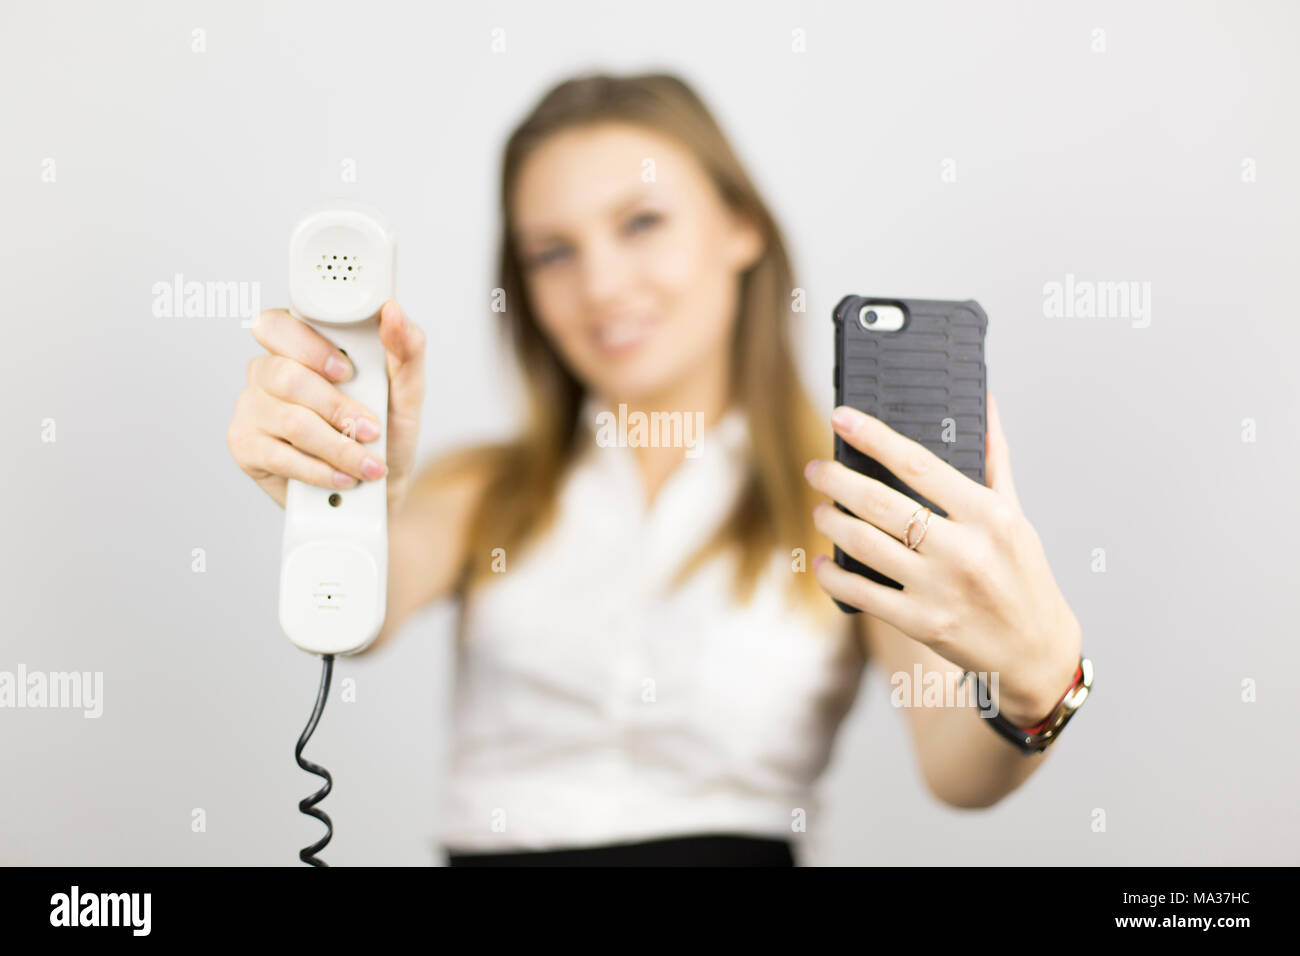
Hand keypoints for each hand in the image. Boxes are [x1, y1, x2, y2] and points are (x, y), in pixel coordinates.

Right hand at [226, 300, 425, 512]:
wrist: (379, 489)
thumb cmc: (387, 433)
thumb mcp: (405, 391)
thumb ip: (405, 349)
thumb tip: (394, 312)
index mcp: (298, 344)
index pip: (278, 325)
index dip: (309, 347)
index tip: (346, 371)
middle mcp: (268, 371)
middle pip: (285, 376)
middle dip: (336, 407)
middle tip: (371, 429)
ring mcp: (252, 408)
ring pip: (289, 421)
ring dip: (338, 447)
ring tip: (368, 464)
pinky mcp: (245, 447)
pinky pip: (278, 456)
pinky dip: (319, 471)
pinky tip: (342, 477)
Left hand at [804, 392, 1081, 726]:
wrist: (1034, 651)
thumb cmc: (1022, 575)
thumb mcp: (1016, 514)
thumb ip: (995, 458)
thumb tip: (984, 401)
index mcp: (988, 515)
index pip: (918, 463)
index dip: (873, 437)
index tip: (840, 417)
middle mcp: (964, 550)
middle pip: (880, 502)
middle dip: (836, 480)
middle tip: (817, 470)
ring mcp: (940, 589)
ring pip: (864, 544)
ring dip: (831, 522)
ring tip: (822, 510)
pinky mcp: (922, 623)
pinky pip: (861, 593)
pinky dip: (833, 575)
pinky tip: (823, 561)